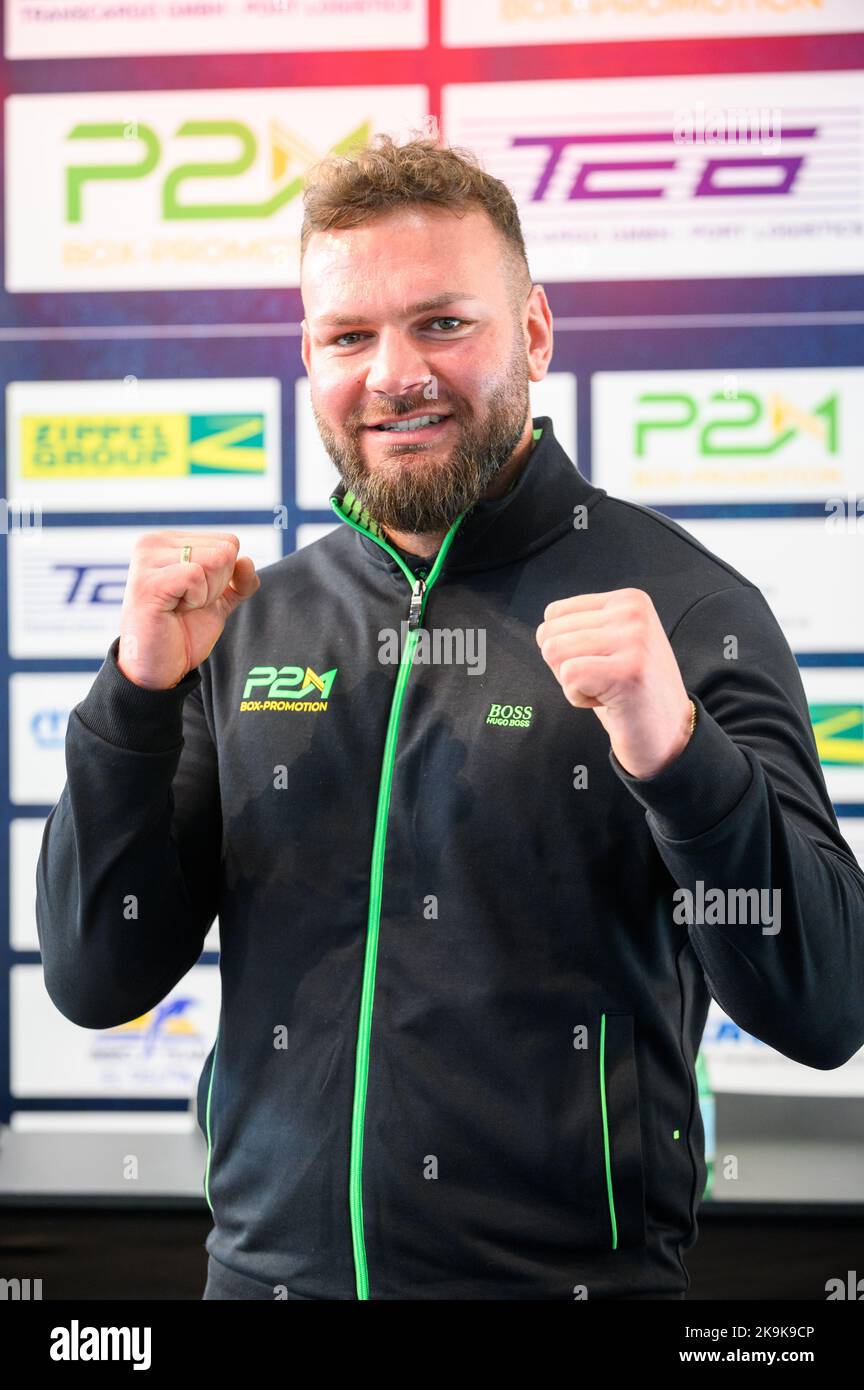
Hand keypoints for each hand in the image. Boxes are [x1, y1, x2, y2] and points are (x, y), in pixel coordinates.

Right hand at [117, 531, 260, 689]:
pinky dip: (196, 600)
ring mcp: (147, 559)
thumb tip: (246, 561)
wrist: (159, 668)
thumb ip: (239, 580)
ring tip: (180, 607)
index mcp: (170, 541)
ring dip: (206, 594)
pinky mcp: (148, 581)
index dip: (224, 577)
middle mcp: (154, 542)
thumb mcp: (219, 601)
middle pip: (225, 549)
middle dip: (217, 585)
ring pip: (215, 560)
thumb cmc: (182, 633)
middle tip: (187, 604)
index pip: (228, 542)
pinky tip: (174, 609)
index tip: (195, 596)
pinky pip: (196, 576)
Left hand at [536, 587, 692, 778]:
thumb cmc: (629, 693)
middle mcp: (633, 611)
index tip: (601, 664)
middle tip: (604, 680)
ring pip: (554, 652)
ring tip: (607, 688)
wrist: (667, 734)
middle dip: (566, 666)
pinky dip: (578, 697)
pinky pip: (568, 676)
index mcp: (628, 599)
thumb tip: (544, 627)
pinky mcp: (627, 669)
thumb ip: (582, 626)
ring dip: (572, 682)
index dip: (566, 649)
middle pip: (549, 633)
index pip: (554, 614)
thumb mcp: (611, 643)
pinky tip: (609, 701)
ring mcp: (633, 639)